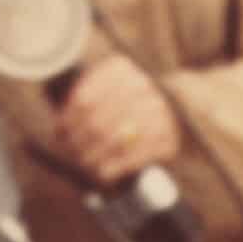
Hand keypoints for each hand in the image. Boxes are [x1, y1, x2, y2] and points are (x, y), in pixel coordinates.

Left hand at [54, 55, 180, 186]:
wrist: (184, 105)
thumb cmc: (136, 97)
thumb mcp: (114, 83)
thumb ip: (88, 98)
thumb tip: (60, 128)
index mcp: (121, 69)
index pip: (85, 99)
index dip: (68, 118)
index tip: (59, 130)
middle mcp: (141, 88)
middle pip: (97, 122)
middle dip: (77, 141)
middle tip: (68, 150)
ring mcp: (156, 114)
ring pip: (112, 142)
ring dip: (93, 157)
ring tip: (82, 162)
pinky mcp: (167, 141)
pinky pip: (133, 158)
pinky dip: (114, 168)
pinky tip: (101, 172)